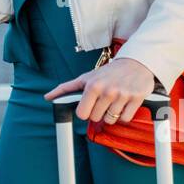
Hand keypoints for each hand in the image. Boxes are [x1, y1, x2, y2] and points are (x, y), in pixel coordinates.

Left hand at [43, 57, 157, 123]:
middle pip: (96, 118)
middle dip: (99, 112)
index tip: (90, 105)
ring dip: (112, 114)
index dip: (85, 111)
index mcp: (92, 86)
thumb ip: (66, 88)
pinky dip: (124, 115)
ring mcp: (122, 95)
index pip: (82, 114)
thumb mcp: (86, 77)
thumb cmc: (108, 72)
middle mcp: (107, 91)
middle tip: (104, 101)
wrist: (135, 63)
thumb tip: (47, 97)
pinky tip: (124, 104)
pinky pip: (125, 119)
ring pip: (111, 120)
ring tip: (114, 101)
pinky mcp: (136, 99)